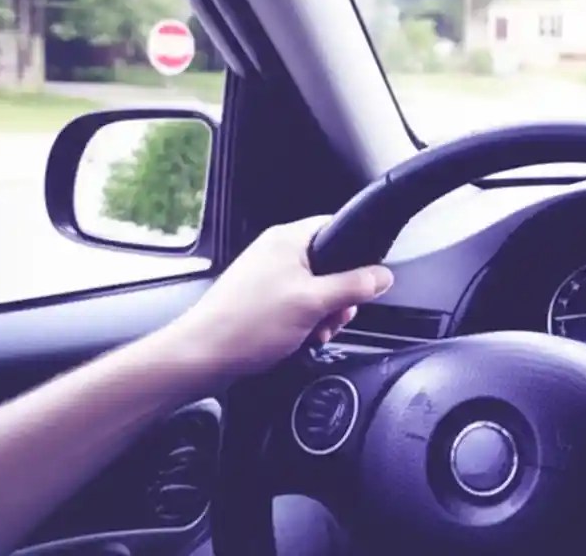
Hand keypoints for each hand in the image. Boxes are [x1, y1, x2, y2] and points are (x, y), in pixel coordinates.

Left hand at [164, 216, 392, 378]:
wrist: (202, 356)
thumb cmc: (247, 325)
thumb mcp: (314, 303)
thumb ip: (354, 286)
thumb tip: (383, 275)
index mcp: (288, 239)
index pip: (337, 229)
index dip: (356, 254)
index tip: (364, 280)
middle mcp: (276, 252)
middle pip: (330, 264)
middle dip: (339, 295)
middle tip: (333, 315)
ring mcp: (266, 276)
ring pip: (315, 288)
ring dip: (323, 313)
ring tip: (314, 331)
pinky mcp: (260, 299)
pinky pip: (297, 303)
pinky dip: (305, 321)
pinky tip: (300, 338)